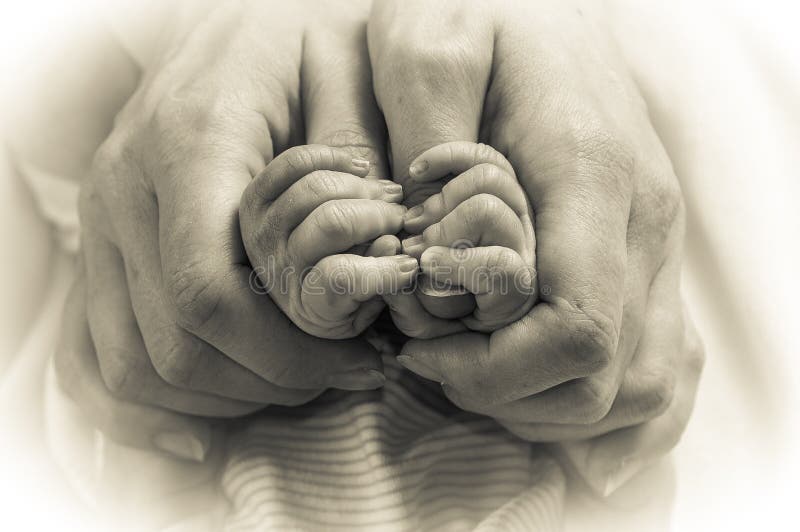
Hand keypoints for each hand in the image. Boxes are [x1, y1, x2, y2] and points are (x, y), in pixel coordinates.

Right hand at [61, 0, 387, 458]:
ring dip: (223, 397)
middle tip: (345, 375)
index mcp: (188, 147)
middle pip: (175, 345)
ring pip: (135, 365)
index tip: (357, 360)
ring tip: (297, 383)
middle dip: (271, 382)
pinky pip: (94, 356)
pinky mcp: (99, 248)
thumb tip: (379, 266)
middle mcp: (125, 190)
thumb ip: (361, 163)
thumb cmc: (297, 37)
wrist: (227, 21)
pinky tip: (207, 419)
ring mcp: (100, 224)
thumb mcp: (350, 71)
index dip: (286, 353)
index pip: (210, 297)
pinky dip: (146, 405)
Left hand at [368, 0, 703, 493]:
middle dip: (508, 397)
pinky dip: (626, 418)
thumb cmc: (479, 12)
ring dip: (553, 411)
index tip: (417, 352)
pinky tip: (578, 438)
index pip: (573, 330)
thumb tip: (430, 253)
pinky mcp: (648, 254)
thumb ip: (426, 141)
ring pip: (642, 387)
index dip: (491, 371)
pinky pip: (667, 365)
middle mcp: (641, 220)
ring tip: (480, 384)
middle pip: (603, 377)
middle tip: (432, 366)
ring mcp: (655, 242)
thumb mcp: (424, 43)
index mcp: (590, 175)